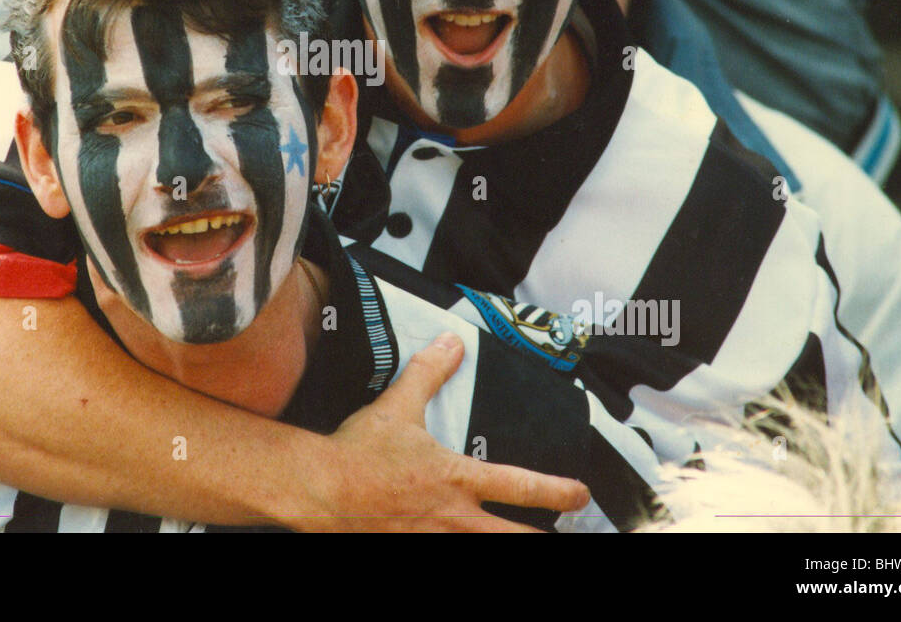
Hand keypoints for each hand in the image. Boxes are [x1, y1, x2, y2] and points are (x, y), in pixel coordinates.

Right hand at [309, 333, 590, 530]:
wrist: (320, 490)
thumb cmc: (358, 452)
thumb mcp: (398, 404)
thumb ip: (429, 373)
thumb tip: (451, 343)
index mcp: (457, 479)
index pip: (521, 486)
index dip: (558, 490)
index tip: (580, 493)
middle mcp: (453, 518)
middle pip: (516, 539)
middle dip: (543, 540)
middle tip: (570, 535)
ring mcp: (433, 542)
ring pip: (486, 553)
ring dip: (509, 548)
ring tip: (526, 544)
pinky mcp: (410, 553)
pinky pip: (443, 559)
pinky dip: (462, 554)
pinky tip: (465, 548)